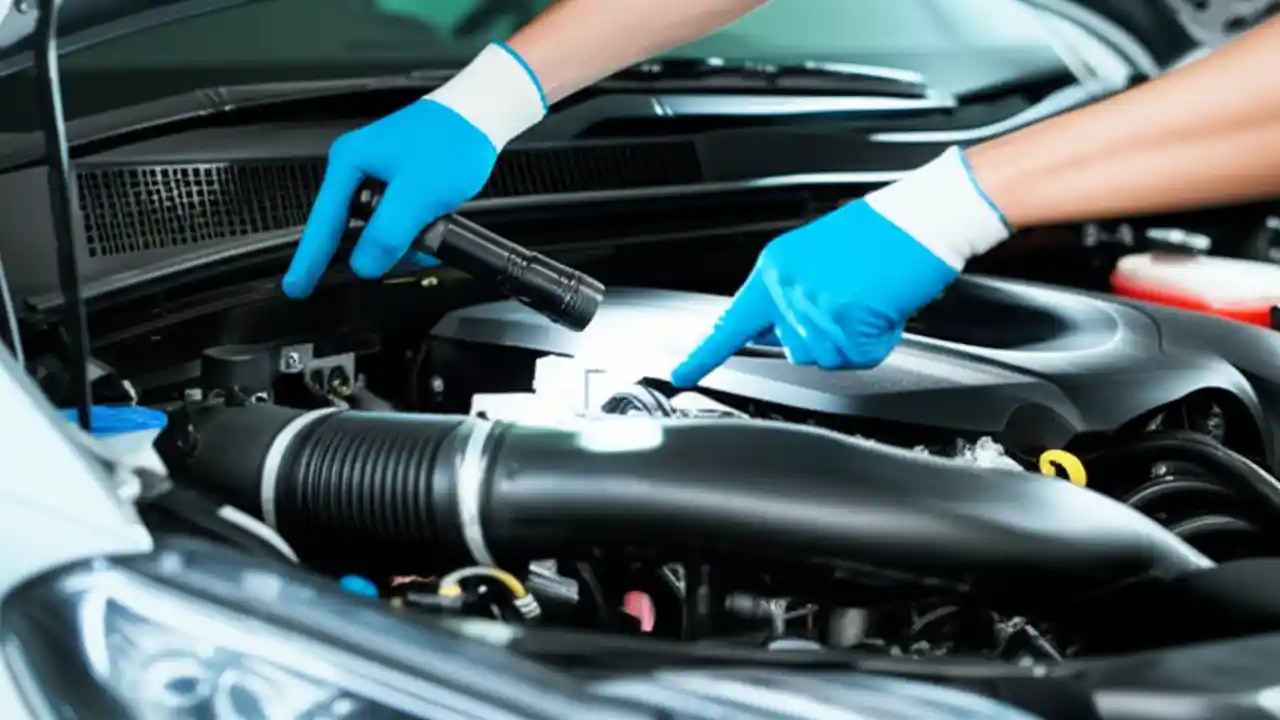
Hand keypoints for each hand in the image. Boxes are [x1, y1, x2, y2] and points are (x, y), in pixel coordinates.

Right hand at [282, 43, 546, 297]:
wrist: (483, 113)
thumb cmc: (454, 139)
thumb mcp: (419, 195)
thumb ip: (387, 233)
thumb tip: (365, 264)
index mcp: (351, 163)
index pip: (323, 223)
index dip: (310, 261)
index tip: (297, 287)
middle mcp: (359, 166)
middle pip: (352, 228)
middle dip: (380, 247)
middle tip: (409, 253)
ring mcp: (379, 171)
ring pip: (379, 226)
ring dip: (404, 237)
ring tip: (434, 227)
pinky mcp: (401, 178)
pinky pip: (398, 216)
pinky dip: (415, 227)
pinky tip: (436, 223)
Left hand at [670, 147, 1009, 386]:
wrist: (925, 216)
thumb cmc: (883, 233)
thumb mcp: (820, 256)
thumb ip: (793, 293)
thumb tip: (779, 328)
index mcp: (776, 267)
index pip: (733, 319)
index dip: (706, 352)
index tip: (683, 372)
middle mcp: (788, 286)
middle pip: (795, 349)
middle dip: (825, 337)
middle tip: (854, 301)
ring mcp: (816, 304)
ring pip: (826, 357)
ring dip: (853, 340)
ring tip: (871, 300)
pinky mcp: (847, 319)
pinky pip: (860, 356)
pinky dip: (879, 341)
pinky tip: (885, 309)